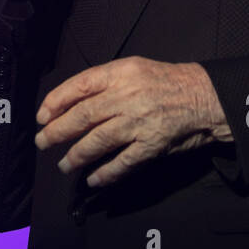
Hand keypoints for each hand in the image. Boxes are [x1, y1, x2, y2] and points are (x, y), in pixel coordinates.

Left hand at [35, 58, 231, 187]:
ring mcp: (139, 121)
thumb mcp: (134, 68)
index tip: (42, 116)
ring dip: (76, 155)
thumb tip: (71, 103)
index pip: (79, 85)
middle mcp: (127, 96)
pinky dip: (106, 173)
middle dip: (57, 131)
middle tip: (43, 142)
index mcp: (121, 72)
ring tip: (64, 164)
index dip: (56, 101)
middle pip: (83, 115)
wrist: (206, 96)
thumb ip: (105, 83)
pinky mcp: (152, 144)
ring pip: (98, 140)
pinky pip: (123, 162)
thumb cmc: (166, 81)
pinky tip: (93, 179)